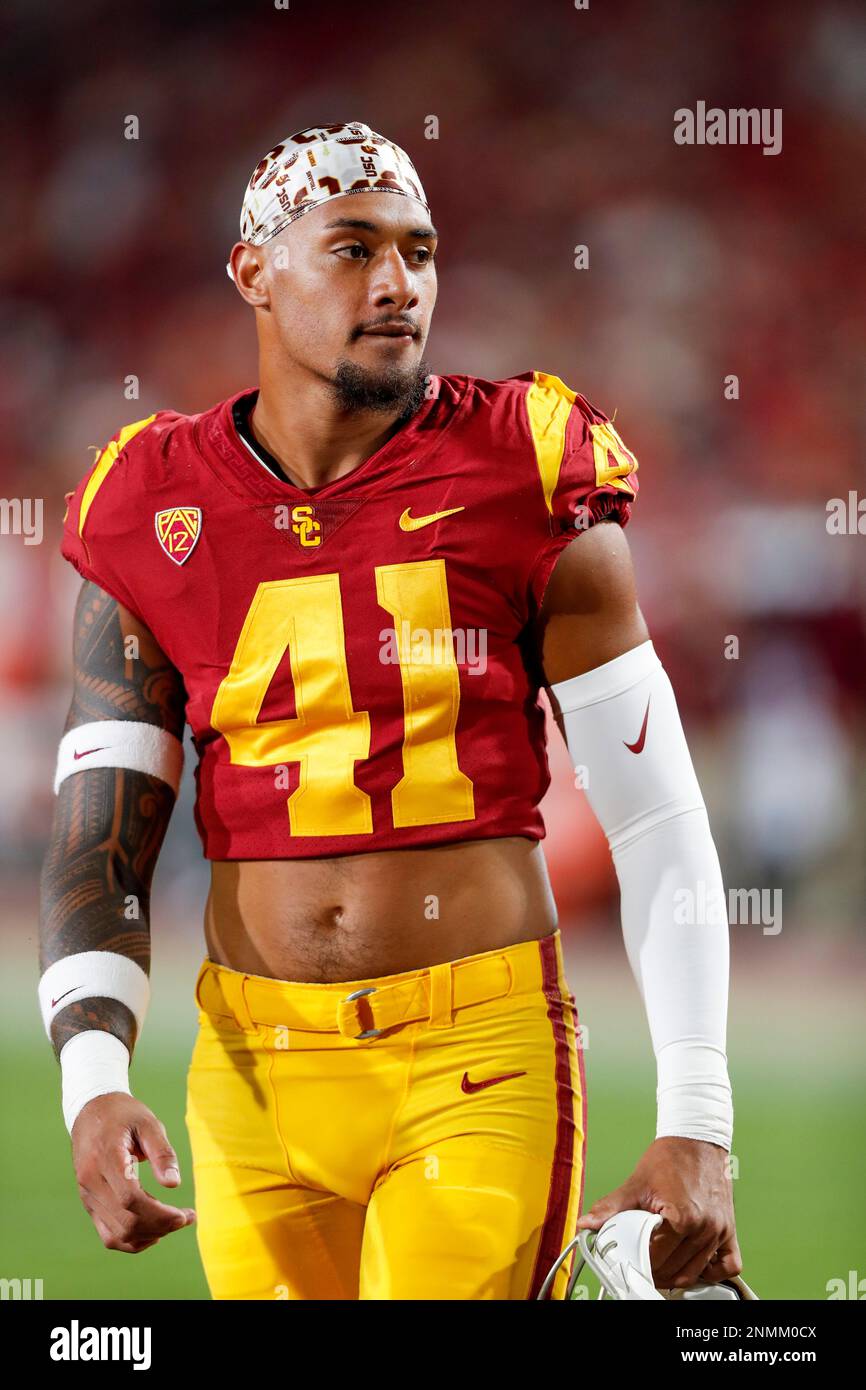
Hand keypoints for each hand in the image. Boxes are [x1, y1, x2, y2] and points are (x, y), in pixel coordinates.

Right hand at [71, 1094, 195, 1253]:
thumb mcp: (148, 1123)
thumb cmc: (123, 1114)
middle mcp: (91, 1182)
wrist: (91, 1111)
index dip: (160, 1214)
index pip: (131, 1199)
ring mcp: (87, 1196)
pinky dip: (132, 1240)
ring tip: (173, 1223)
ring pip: (117, 1234)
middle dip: (160, 1227)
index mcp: (106, 1158)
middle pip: (126, 1221)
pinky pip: (108, 1235)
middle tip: (186, 1218)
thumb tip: (174, 1184)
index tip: (185, 1214)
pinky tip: (154, 1232)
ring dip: (149, 1236)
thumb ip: (162, 1152)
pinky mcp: (90, 1203)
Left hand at [575, 1136, 741, 1288]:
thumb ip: (610, 1208)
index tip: (629, 1262)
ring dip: (677, 1276)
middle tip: (640, 1265)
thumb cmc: (670, 1157)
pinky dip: (711, 1272)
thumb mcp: (636, 1184)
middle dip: (654, 1272)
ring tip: (659, 1269)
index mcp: (681, 1218)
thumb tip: (587, 1223)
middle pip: (675, 1270)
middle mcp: (704, 1228)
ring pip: (697, 1272)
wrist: (697, 1138)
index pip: (655, 1260)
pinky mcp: (729, 1229)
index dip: (637, 1263)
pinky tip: (694, 1265)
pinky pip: (729, 1265)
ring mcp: (719, 1231)